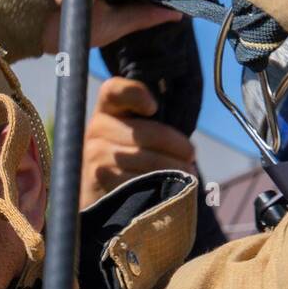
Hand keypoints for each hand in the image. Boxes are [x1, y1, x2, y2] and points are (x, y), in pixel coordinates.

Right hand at [80, 77, 196, 208]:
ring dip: (175, 168)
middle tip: (191, 156)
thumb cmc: (125, 160)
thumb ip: (149, 123)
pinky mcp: (101, 179)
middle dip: (177, 146)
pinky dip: (161, 186)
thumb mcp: (131, 134)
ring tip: (188, 174)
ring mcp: (96, 154)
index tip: (153, 107)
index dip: (135, 94)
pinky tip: (170, 189)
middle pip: (147, 132)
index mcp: (106, 109)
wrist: (98, 197)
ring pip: (148, 159)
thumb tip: (184, 137)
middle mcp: (96, 128)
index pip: (114, 90)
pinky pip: (141, 181)